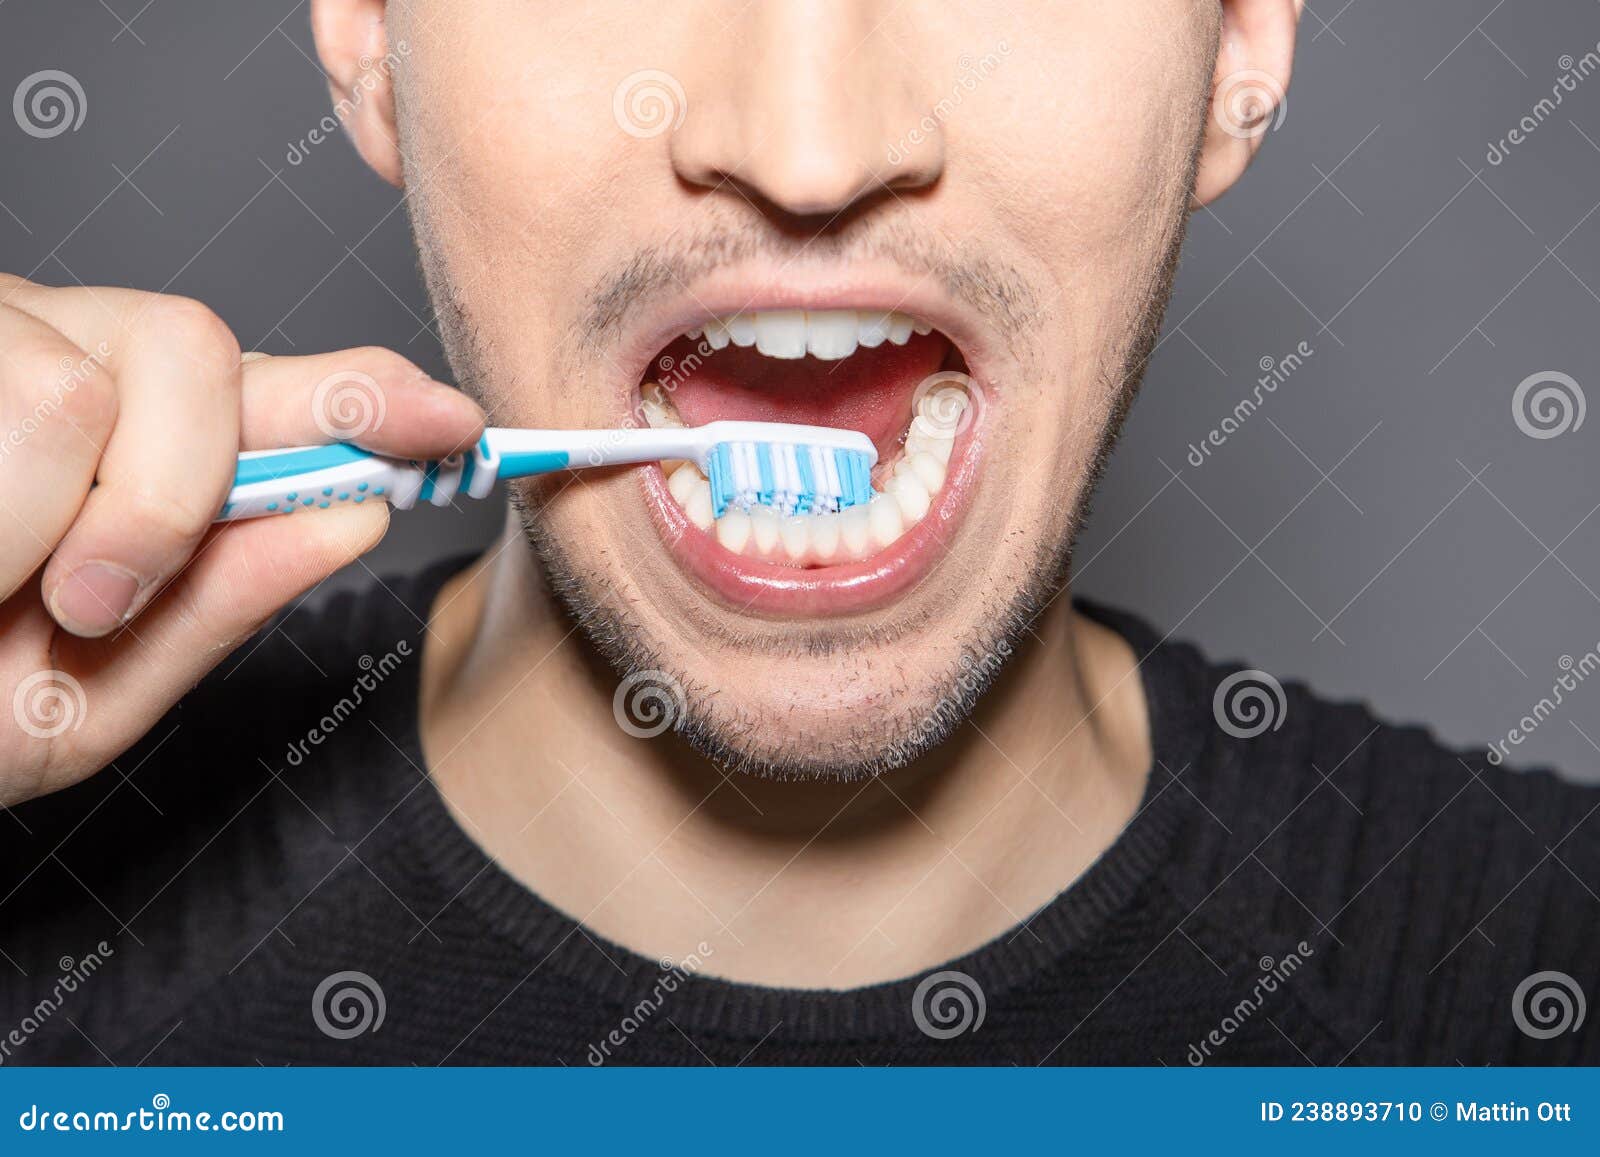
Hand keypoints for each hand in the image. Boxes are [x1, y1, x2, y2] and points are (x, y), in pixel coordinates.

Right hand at [0, 275, 483, 804]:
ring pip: (78, 387)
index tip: (454, 420)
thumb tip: (352, 520)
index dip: (367, 396)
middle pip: (192, 353)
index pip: (274, 395)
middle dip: (165, 494)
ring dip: (42, 522)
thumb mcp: (86, 693)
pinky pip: (13, 396)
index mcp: (129, 450)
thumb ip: (216, 604)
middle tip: (81, 599)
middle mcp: (57, 362)